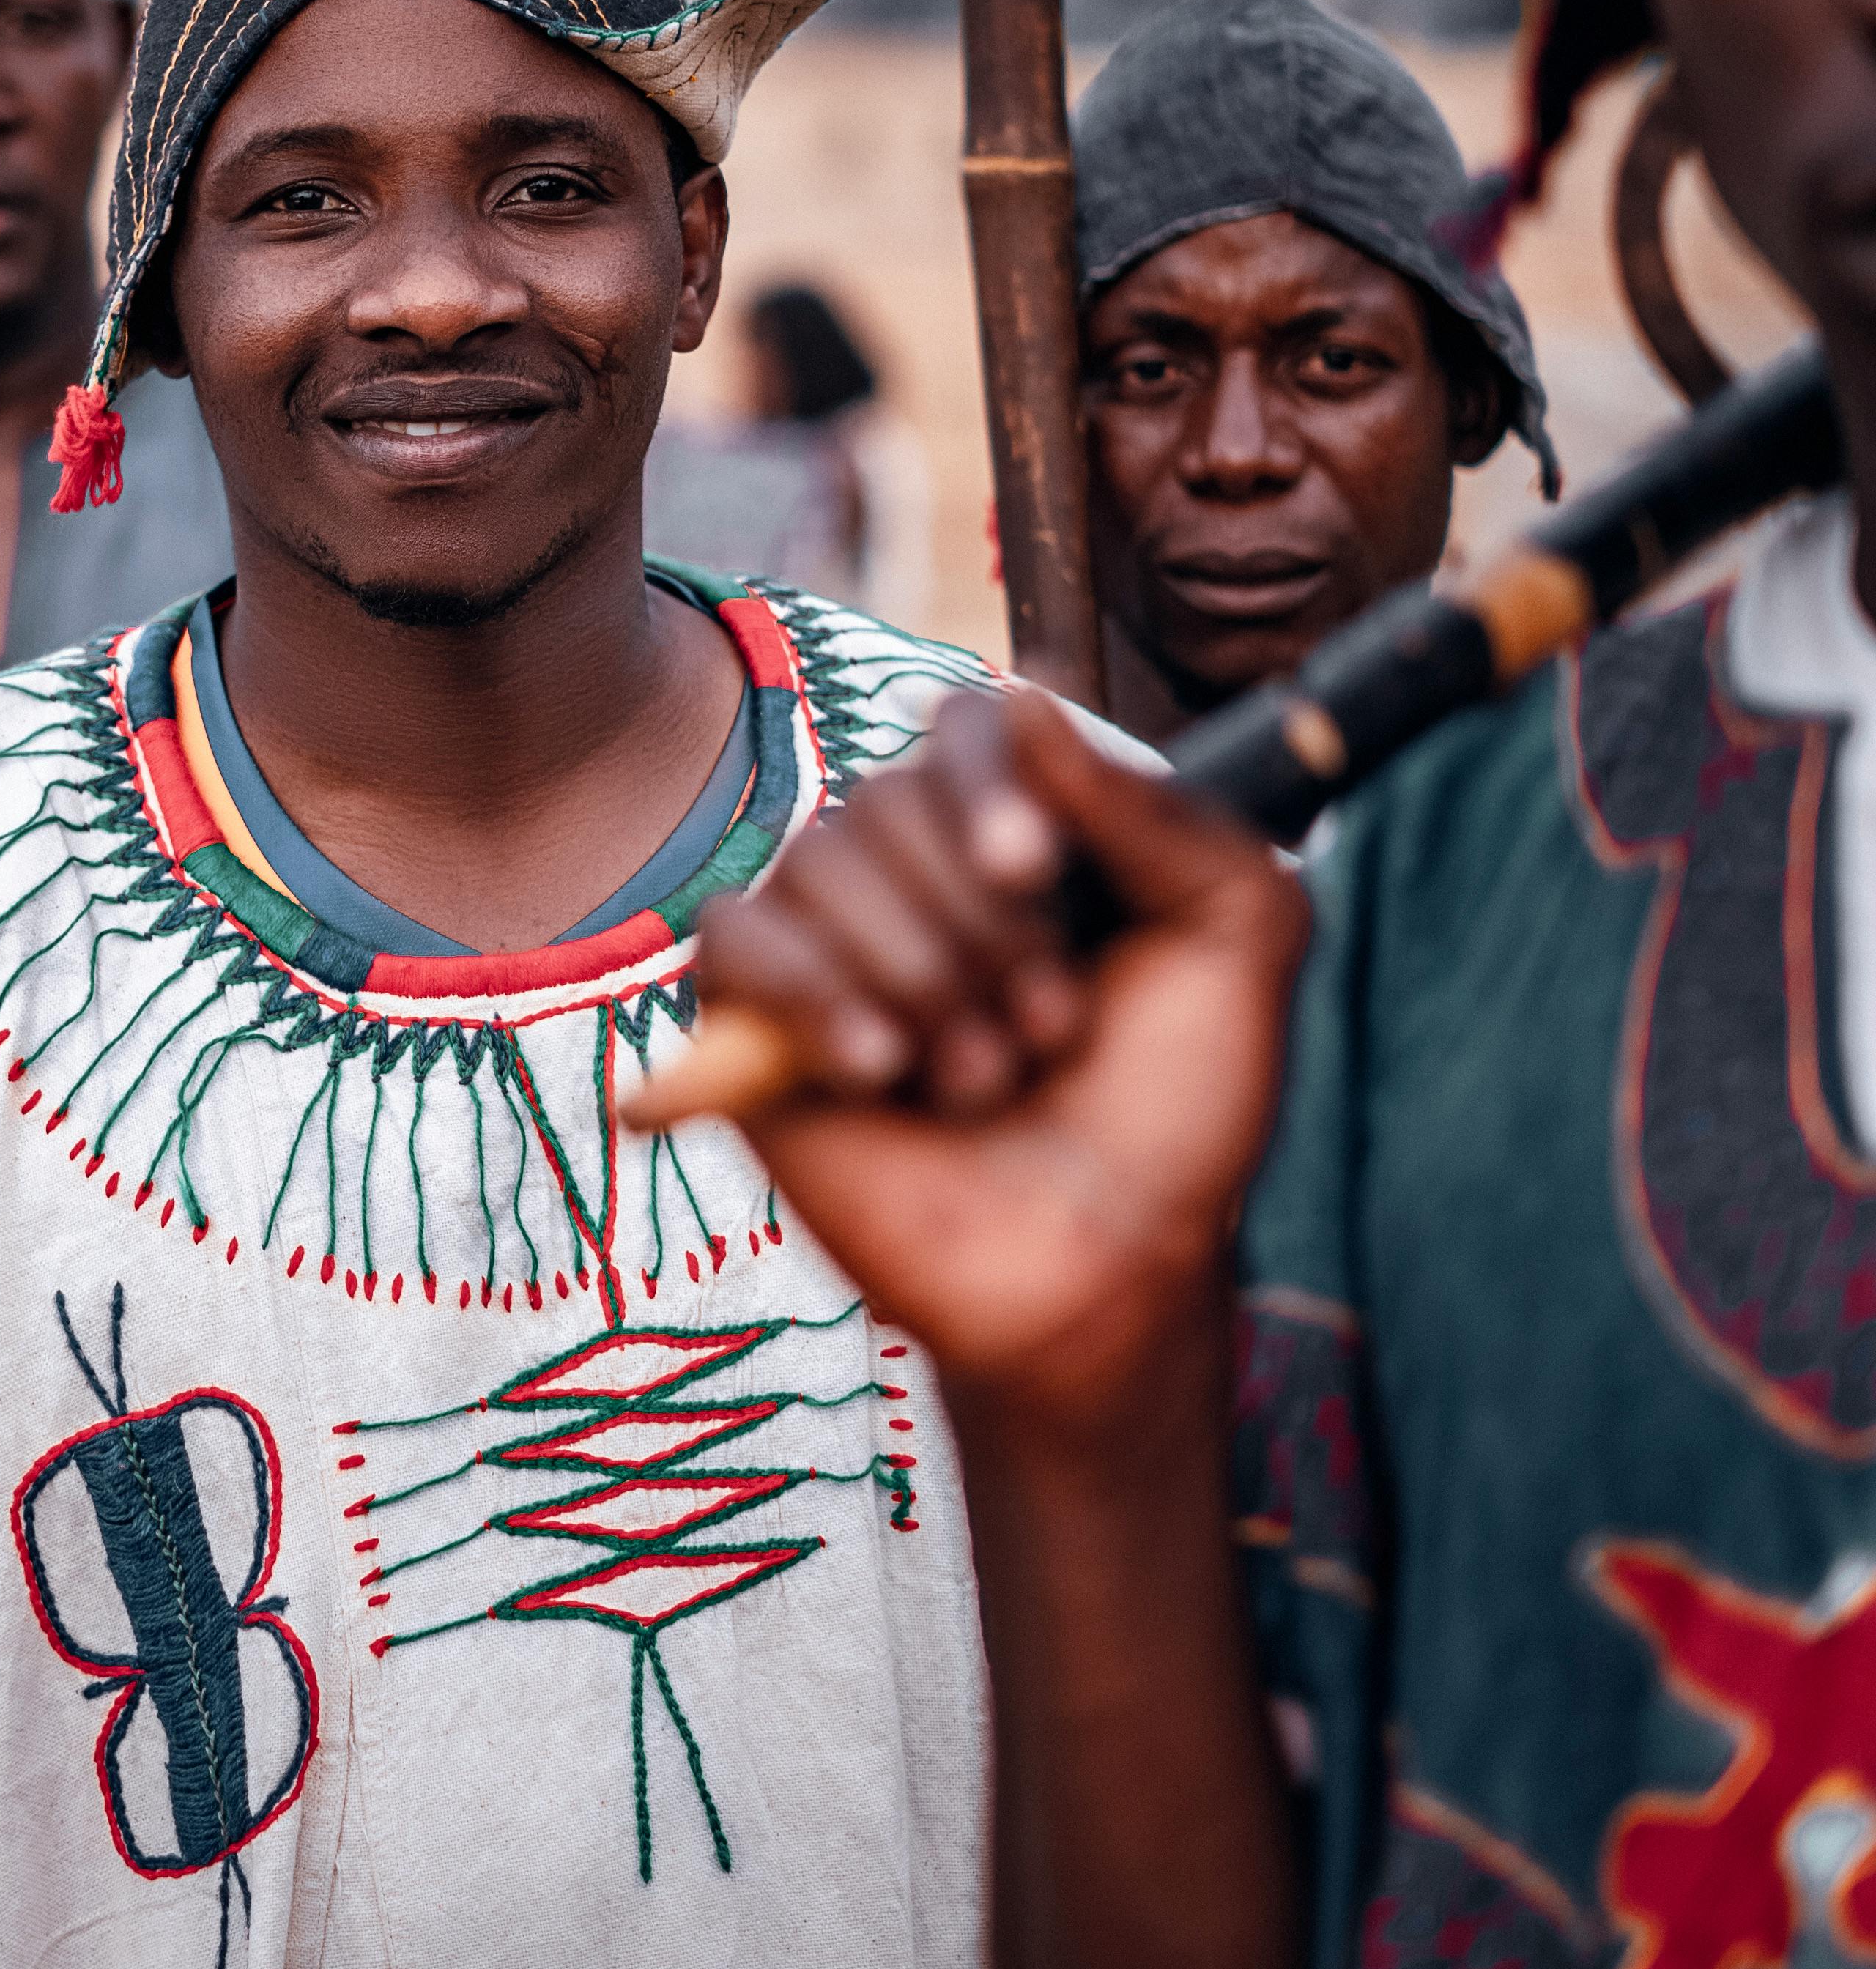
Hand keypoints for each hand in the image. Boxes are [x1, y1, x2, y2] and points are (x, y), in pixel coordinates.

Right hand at [693, 685, 1308, 1429]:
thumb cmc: (1177, 1113)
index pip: (965, 728)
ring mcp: (830, 946)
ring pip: (815, 861)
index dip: (988, 786)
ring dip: (919, 978)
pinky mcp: (752, 1024)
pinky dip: (808, 996)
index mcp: (1024, 836)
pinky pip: (731, 939)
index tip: (1037, 873)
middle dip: (982, 928)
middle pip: (889, 798)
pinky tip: (878, 1069)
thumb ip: (1156, 808)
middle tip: (1043, 1037)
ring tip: (981, 1081)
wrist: (1106, 1268)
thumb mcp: (1238, 937)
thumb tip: (1020, 700)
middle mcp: (918, 876)